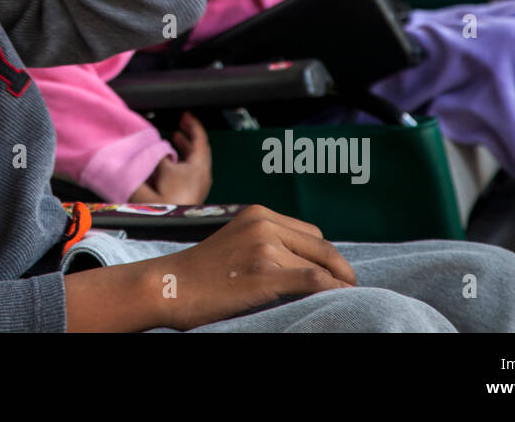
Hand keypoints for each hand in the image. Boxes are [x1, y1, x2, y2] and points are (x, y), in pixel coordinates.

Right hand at [129, 113, 211, 203]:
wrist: (172, 219)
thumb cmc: (172, 196)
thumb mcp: (163, 168)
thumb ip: (162, 154)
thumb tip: (159, 148)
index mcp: (200, 164)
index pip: (201, 138)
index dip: (193, 124)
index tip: (186, 116)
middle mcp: (203, 173)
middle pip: (199, 148)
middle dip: (189, 135)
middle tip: (181, 125)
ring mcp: (198, 183)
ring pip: (193, 159)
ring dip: (184, 148)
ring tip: (174, 140)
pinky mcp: (191, 191)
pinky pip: (188, 169)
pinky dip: (180, 160)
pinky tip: (170, 161)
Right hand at [148, 205, 356, 330]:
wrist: (167, 286)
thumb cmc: (199, 274)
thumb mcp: (235, 243)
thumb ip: (267, 243)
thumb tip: (307, 265)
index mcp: (258, 213)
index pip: (311, 234)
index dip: (327, 257)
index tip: (335, 277)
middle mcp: (263, 224)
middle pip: (322, 247)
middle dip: (339, 270)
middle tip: (347, 290)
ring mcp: (263, 248)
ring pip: (322, 265)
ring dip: (338, 284)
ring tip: (343, 299)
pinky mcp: (262, 274)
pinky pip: (314, 281)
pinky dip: (332, 290)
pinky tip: (337, 300)